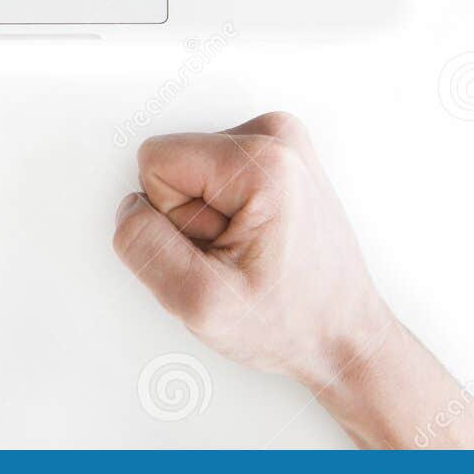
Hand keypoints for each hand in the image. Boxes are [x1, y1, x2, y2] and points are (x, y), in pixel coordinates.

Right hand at [112, 111, 388, 386]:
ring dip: (209, 220)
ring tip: (248, 252)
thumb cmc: (294, 322)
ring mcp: (281, 145)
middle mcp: (278, 138)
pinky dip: (226, 214)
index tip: (216, 250)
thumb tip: (129, 208)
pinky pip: (212, 177)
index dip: (172, 221)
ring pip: (191, 172)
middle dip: (191, 220)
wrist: (343, 336)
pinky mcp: (278, 159)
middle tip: (233, 257)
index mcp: (264, 161)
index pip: (156, 162)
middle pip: (174, 164)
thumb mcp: (200, 302)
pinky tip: (255, 242)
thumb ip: (144, 247)